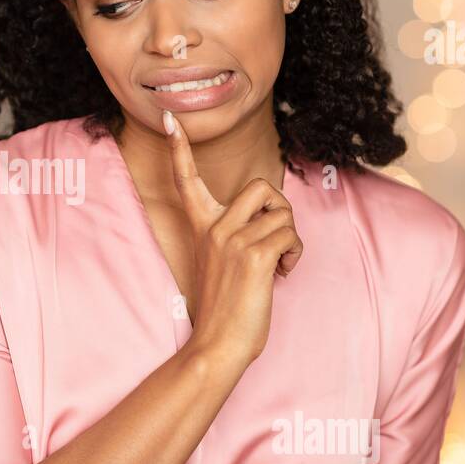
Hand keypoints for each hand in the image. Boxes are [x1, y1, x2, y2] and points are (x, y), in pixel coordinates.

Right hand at [164, 111, 302, 373]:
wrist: (217, 345)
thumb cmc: (225, 310)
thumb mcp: (222, 264)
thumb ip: (235, 238)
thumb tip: (270, 224)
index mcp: (202, 227)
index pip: (187, 179)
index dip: (179, 147)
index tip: (170, 117)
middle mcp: (214, 228)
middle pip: (263, 187)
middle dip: (280, 211)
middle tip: (275, 241)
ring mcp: (232, 240)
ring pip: (283, 216)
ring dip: (290, 242)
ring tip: (276, 267)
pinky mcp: (254, 256)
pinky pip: (290, 237)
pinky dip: (294, 256)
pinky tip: (281, 275)